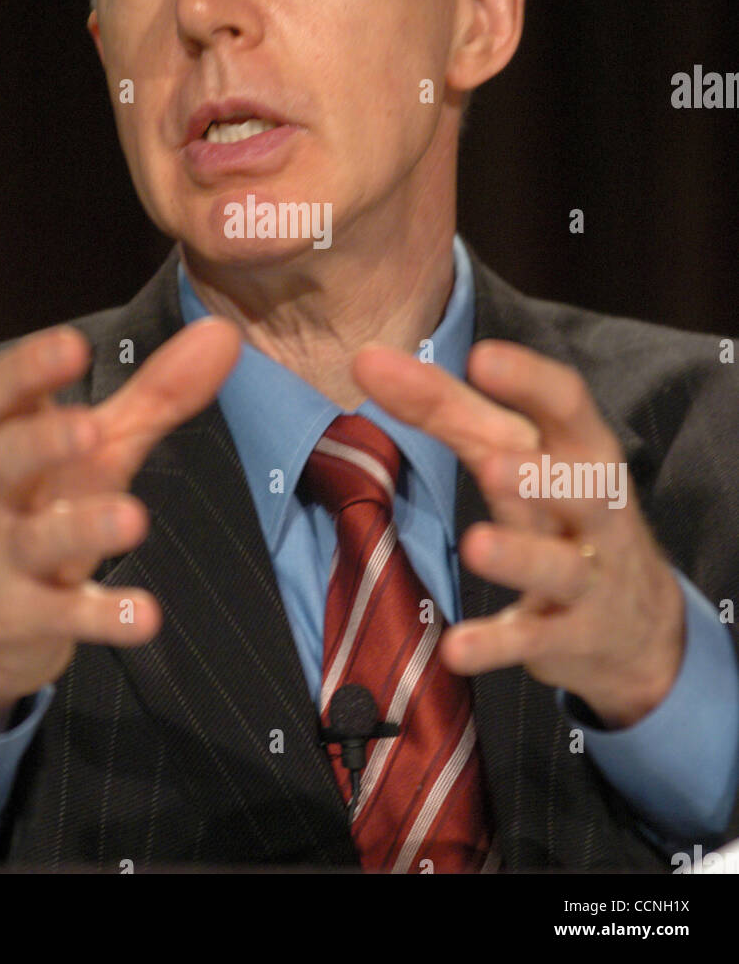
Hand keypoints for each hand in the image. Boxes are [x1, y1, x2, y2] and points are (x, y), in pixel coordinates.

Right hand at [0, 316, 240, 732]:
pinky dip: (102, 616)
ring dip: (82, 528)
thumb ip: (154, 394)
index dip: (31, 368)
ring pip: (36, 539)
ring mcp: (6, 558)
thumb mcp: (95, 449)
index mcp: (11, 438)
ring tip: (133, 519)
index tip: (72, 344)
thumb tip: (223, 333)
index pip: (5, 394)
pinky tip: (146, 616)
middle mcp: (0, 494)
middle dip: (45, 442)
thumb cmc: (45, 505)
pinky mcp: (23, 618)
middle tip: (91, 428)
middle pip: (8, 459)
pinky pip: (61, 616)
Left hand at [351, 339, 684, 727]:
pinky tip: (457, 648)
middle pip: (580, 486)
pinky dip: (497, 645)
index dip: (529, 381)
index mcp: (580, 452)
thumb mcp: (516, 456)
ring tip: (477, 545)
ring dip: (520, 556)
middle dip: (540, 475)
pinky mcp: (570, 638)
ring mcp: (586, 579)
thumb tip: (367, 360)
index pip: (567, 405)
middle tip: (494, 463)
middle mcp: (594, 512)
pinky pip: (534, 641)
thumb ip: (446, 409)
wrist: (637, 626)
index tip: (481, 357)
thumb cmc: (559, 514)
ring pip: (559, 566)